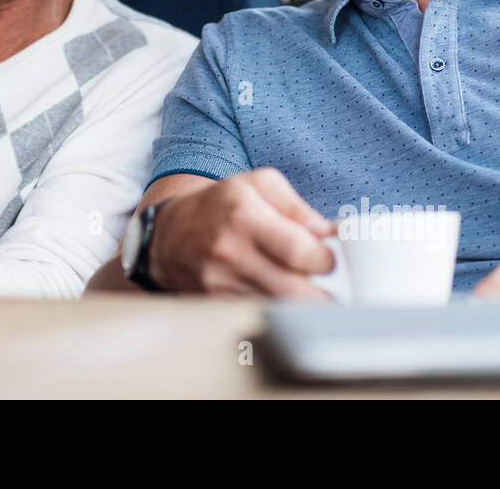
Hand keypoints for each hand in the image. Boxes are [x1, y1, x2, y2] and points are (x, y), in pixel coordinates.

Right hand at [149, 167, 336, 296]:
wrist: (169, 233)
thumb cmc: (221, 205)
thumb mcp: (259, 185)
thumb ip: (298, 207)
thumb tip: (330, 234)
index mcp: (244, 214)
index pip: (298, 251)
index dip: (325, 260)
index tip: (330, 260)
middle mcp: (229, 250)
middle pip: (292, 289)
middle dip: (321, 292)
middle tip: (329, 285)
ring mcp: (218, 281)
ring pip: (278, 307)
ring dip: (301, 304)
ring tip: (308, 290)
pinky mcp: (213, 302)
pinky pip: (258, 314)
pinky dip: (276, 310)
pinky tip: (280, 297)